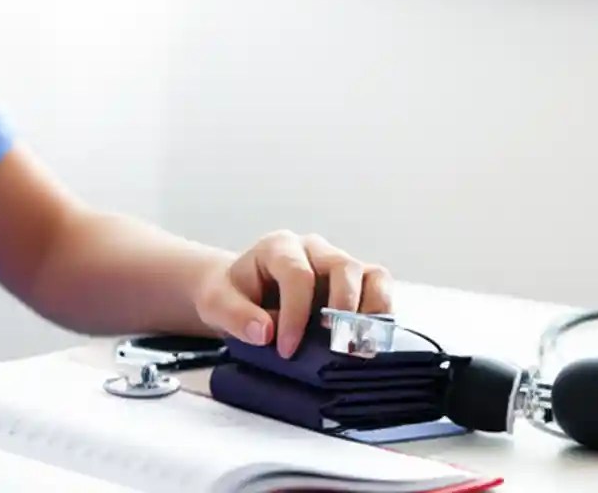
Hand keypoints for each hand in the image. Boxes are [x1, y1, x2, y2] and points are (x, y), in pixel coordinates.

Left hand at [193, 231, 392, 358]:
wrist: (239, 294)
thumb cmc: (231, 295)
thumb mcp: (215, 303)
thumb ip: (234, 315)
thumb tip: (264, 331)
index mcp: (278, 248)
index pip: (298, 274)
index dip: (296, 313)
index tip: (287, 349)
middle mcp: (314, 249)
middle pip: (343, 267)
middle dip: (342, 309)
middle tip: (335, 347)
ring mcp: (338, 264)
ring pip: (371, 275)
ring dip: (371, 312)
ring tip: (360, 346)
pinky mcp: (355, 283)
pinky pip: (380, 288)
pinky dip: (382, 314)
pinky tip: (370, 341)